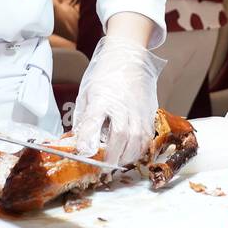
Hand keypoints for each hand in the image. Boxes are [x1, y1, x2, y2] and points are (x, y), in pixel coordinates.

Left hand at [72, 34, 164, 165]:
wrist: (129, 58)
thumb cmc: (105, 76)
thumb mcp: (87, 94)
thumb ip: (84, 119)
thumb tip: (79, 143)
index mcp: (101, 97)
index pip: (94, 120)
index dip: (88, 139)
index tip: (84, 153)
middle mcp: (122, 105)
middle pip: (120, 135)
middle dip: (112, 156)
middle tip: (103, 169)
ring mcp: (138, 110)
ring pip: (137, 140)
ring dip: (126, 157)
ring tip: (116, 163)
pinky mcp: (149, 114)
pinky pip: (147, 138)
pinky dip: (138, 151)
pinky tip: (130, 154)